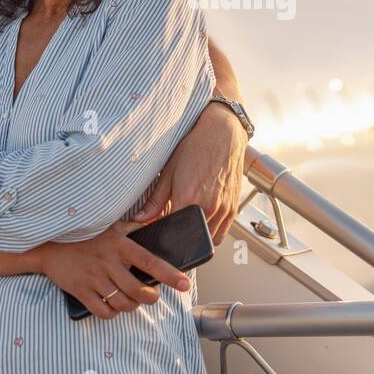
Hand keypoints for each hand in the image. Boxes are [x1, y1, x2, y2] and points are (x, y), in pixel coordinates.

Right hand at [40, 221, 191, 320]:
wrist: (49, 244)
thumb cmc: (84, 235)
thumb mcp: (110, 226)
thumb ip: (133, 228)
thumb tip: (155, 224)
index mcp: (119, 245)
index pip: (150, 262)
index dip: (169, 275)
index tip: (184, 284)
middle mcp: (108, 262)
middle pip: (138, 290)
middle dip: (150, 298)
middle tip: (152, 296)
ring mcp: (94, 278)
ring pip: (123, 303)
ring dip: (132, 306)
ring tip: (132, 301)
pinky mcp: (80, 290)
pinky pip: (103, 311)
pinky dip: (112, 314)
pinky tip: (113, 307)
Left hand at [135, 101, 246, 243]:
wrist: (222, 134)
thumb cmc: (195, 148)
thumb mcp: (169, 171)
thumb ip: (155, 200)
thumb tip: (140, 218)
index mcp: (189, 199)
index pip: (173, 232)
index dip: (164, 234)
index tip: (160, 229)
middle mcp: (209, 207)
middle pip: (191, 240)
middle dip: (180, 237)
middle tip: (174, 225)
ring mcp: (224, 209)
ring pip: (208, 240)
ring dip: (197, 237)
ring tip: (189, 221)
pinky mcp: (233, 208)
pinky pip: (222, 233)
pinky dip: (212, 233)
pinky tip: (203, 219)